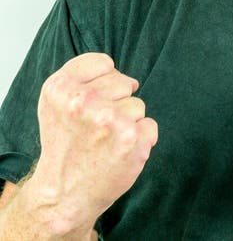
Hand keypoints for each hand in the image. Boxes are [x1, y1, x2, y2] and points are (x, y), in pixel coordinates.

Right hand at [30, 53, 157, 231]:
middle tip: (95, 130)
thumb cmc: (65, 143)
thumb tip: (132, 81)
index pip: (105, 64)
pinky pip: (150, 125)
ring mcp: (109, 119)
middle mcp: (83, 101)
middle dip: (115, 104)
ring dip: (127, 123)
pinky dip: (140, 140)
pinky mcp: (131, 138)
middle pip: (124, 83)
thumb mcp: (57, 100)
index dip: (100, 85)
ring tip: (104, 143)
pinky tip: (119, 154)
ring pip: (138, 105)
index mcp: (61, 87)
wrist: (63, 194)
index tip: (86, 108)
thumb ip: (84, 73)